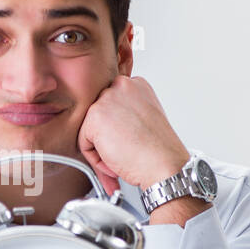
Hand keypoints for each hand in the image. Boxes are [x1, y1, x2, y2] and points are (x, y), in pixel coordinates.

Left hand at [77, 75, 189, 195]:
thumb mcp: (145, 120)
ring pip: (90, 130)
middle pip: (99, 116)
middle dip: (107, 138)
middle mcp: (121, 86)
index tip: (124, 141)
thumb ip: (126, 115)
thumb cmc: (159, 150)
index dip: (116, 129)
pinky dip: (96, 159)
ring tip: (122, 158)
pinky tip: (115, 162)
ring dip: (102, 149)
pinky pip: (84, 143)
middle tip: (122, 153)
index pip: (111, 105)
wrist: (164, 163)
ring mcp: (107, 99)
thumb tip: (109, 124)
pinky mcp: (95, 116)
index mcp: (136, 85)